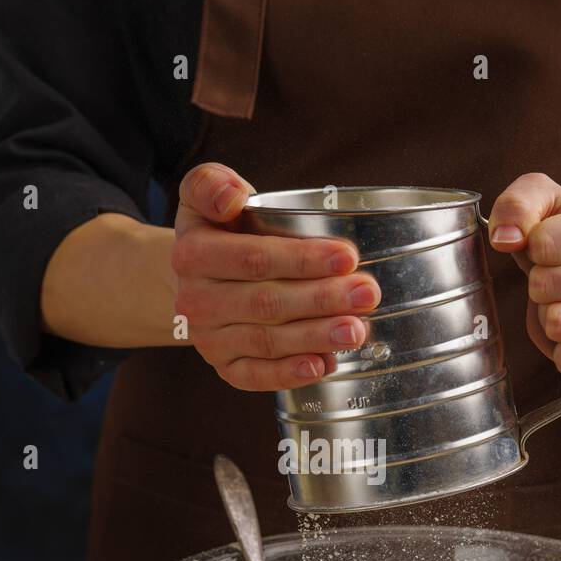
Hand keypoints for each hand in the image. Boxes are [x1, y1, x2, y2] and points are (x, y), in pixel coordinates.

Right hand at [172, 163, 379, 389]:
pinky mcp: (224, 366)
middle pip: (267, 303)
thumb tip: (232, 198)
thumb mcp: (204, 192)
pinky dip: (289, 374)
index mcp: (193, 254)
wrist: (195, 278)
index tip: (347, 257)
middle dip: (322, 299)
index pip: (254, 258)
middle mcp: (196, 300)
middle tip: (366, 294)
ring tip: (356, 330)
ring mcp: (209, 338)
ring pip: (267, 341)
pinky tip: (322, 365)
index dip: (303, 260)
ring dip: (315, 337)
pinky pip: (255, 376)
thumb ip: (213, 184)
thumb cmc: (217, 230)